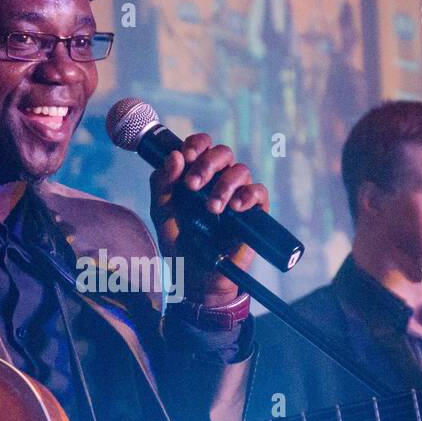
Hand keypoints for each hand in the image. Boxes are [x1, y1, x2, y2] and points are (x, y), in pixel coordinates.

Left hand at [149, 132, 268, 304]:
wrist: (195, 276)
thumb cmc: (179, 243)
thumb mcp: (162, 212)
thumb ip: (162, 184)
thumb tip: (176, 155)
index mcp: (197, 175)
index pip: (202, 146)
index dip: (197, 144)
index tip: (187, 156)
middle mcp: (218, 180)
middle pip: (223, 152)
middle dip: (208, 164)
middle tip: (193, 186)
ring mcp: (237, 195)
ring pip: (241, 170)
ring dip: (225, 185)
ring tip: (212, 209)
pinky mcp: (254, 212)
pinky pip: (259, 192)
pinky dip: (248, 195)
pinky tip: (235, 209)